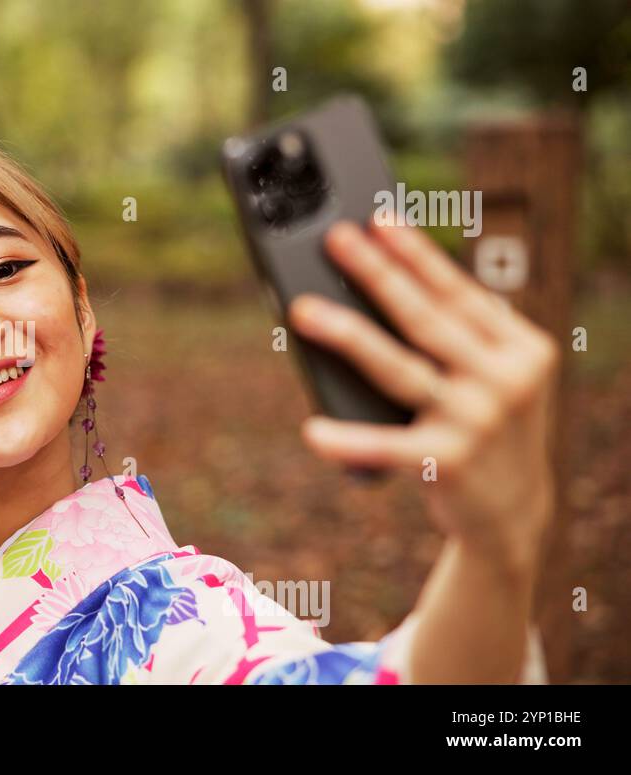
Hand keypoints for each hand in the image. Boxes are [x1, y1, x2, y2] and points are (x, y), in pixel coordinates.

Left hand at [287, 220, 558, 576]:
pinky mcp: (449, 464)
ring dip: (348, 336)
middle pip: (425, 319)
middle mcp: (506, 380)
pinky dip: (348, 439)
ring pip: (399, 369)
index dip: (415, 253)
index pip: (458, 291)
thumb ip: (451, 338)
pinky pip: (385, 446)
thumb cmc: (482, 424)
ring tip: (302, 310)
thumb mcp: (487, 375)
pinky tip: (314, 429)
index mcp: (520, 347)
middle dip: (376, 273)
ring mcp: (479, 422)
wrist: (513, 512)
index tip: (378, 217)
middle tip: (334, 239)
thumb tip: (369, 286)